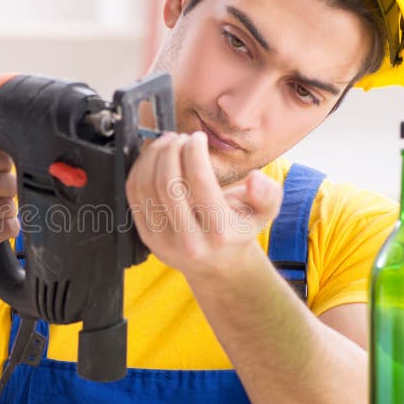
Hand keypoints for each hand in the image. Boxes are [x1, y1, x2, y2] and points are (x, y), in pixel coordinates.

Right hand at [0, 147, 18, 289]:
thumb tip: (3, 149)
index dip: (0, 160)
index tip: (6, 166)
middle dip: (10, 185)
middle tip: (8, 191)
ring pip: (3, 206)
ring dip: (9, 210)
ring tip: (0, 213)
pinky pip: (4, 228)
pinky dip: (10, 228)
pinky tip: (1, 229)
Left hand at [125, 131, 281, 278]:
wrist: (217, 266)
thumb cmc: (238, 231)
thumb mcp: (264, 214)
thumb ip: (268, 194)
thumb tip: (254, 178)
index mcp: (220, 233)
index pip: (199, 183)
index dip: (194, 152)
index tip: (197, 138)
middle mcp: (189, 240)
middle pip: (168, 184)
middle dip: (171, 151)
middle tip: (180, 138)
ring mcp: (163, 241)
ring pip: (147, 187)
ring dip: (154, 156)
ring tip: (167, 142)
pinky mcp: (147, 236)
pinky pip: (134, 195)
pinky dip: (140, 168)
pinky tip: (153, 156)